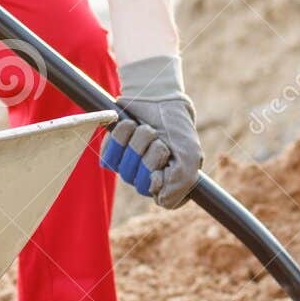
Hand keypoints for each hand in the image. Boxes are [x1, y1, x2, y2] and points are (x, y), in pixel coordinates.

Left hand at [100, 56, 202, 207]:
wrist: (158, 99)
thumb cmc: (176, 128)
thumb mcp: (189, 155)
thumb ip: (182, 182)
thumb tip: (160, 201)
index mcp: (167, 184)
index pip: (162, 198)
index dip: (162, 176)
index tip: (168, 156)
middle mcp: (146, 180)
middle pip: (142, 182)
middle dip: (151, 156)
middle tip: (158, 140)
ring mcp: (128, 168)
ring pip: (126, 168)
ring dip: (138, 142)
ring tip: (146, 130)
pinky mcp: (111, 154)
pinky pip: (110, 155)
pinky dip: (121, 136)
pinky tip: (130, 126)